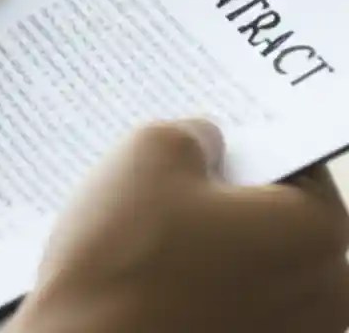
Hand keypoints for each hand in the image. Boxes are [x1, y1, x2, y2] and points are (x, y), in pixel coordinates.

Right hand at [8, 120, 348, 332]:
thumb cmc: (123, 261)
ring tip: (147, 245)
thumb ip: (192, 132)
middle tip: (169, 197)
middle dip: (232, 208)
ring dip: (216, 256)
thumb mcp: (148, 153)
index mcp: (316, 231)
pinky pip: (232, 313)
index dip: (246, 154)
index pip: (298, 170)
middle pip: (282, 226)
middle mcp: (322, 294)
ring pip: (256, 274)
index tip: (206, 154)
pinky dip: (199, 296)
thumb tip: (206, 144)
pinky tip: (147, 286)